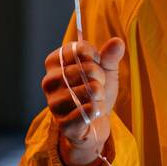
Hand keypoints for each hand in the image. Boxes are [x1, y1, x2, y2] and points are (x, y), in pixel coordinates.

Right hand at [41, 37, 124, 165]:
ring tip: (96, 100)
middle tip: (98, 86)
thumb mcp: (105, 69)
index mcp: (55, 63)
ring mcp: (54, 103)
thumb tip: (117, 42)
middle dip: (101, 77)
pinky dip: (97, 110)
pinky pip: (88, 110)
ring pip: (89, 90)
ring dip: (100, 95)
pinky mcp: (63, 123)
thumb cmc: (96, 91)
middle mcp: (49, 81)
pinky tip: (93, 112)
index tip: (95, 65)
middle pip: (86, 68)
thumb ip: (110, 55)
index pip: (79, 49)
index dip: (95, 57)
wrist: (96, 122)